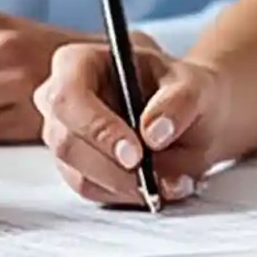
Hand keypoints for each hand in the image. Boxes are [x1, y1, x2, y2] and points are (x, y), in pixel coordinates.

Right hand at [34, 35, 225, 206]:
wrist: (192, 116)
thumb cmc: (185, 92)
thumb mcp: (195, 86)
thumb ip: (179, 103)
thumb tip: (154, 133)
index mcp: (79, 63)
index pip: (68, 96)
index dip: (97, 127)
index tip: (135, 153)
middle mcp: (62, 100)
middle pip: (66, 141)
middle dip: (114, 167)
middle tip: (154, 177)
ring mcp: (64, 136)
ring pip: (78, 174)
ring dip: (126, 185)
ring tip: (169, 179)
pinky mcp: (75, 168)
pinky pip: (91, 190)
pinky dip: (126, 194)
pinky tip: (154, 183)